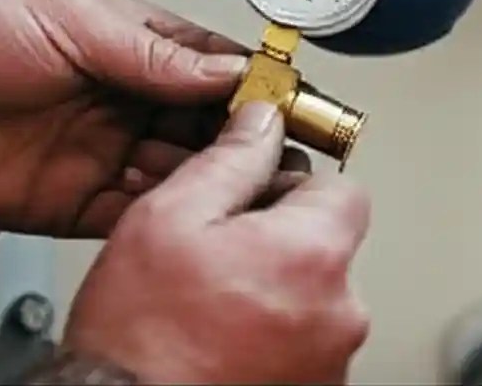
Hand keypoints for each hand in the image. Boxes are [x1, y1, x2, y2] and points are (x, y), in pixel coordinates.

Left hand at [0, 0, 309, 236]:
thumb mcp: (78, 21)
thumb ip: (156, 52)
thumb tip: (228, 66)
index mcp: (136, 48)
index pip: (215, 69)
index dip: (258, 87)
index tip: (297, 101)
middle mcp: (129, 102)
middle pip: (209, 129)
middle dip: (251, 142)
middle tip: (292, 155)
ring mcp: (107, 154)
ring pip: (182, 176)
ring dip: (219, 184)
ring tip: (256, 190)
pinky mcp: (79, 203)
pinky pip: (139, 216)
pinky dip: (171, 219)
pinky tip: (199, 217)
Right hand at [63, 101, 370, 384]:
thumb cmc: (140, 339)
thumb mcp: (168, 218)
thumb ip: (230, 160)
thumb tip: (261, 123)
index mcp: (314, 254)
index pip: (341, 187)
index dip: (290, 183)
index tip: (253, 194)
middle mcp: (340, 310)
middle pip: (326, 244)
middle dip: (278, 239)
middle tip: (215, 253)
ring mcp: (332, 359)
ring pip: (312, 296)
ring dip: (274, 290)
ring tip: (212, 303)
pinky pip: (303, 342)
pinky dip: (271, 335)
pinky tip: (222, 338)